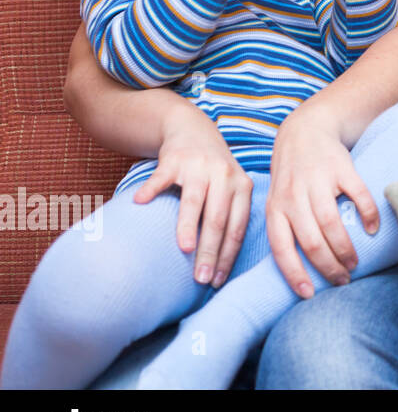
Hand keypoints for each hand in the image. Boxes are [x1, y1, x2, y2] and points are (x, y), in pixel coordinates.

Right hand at [135, 101, 252, 287]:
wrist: (193, 130)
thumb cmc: (213, 173)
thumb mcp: (230, 190)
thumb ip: (230, 217)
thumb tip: (221, 266)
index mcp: (242, 188)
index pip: (237, 228)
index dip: (227, 256)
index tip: (216, 281)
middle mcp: (225, 176)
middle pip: (218, 220)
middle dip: (210, 252)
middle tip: (200, 278)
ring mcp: (199, 167)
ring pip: (194, 201)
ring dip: (188, 225)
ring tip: (184, 248)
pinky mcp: (174, 159)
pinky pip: (161, 177)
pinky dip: (151, 189)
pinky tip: (140, 203)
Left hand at [264, 103, 379, 296]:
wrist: (305, 131)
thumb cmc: (291, 176)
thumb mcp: (277, 201)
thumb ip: (284, 229)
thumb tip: (296, 271)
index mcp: (277, 209)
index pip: (282, 249)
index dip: (296, 274)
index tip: (310, 294)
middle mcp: (294, 197)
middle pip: (312, 242)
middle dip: (329, 267)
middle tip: (343, 280)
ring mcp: (318, 182)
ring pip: (332, 224)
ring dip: (346, 248)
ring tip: (355, 262)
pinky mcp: (341, 169)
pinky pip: (358, 196)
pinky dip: (368, 215)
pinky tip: (373, 228)